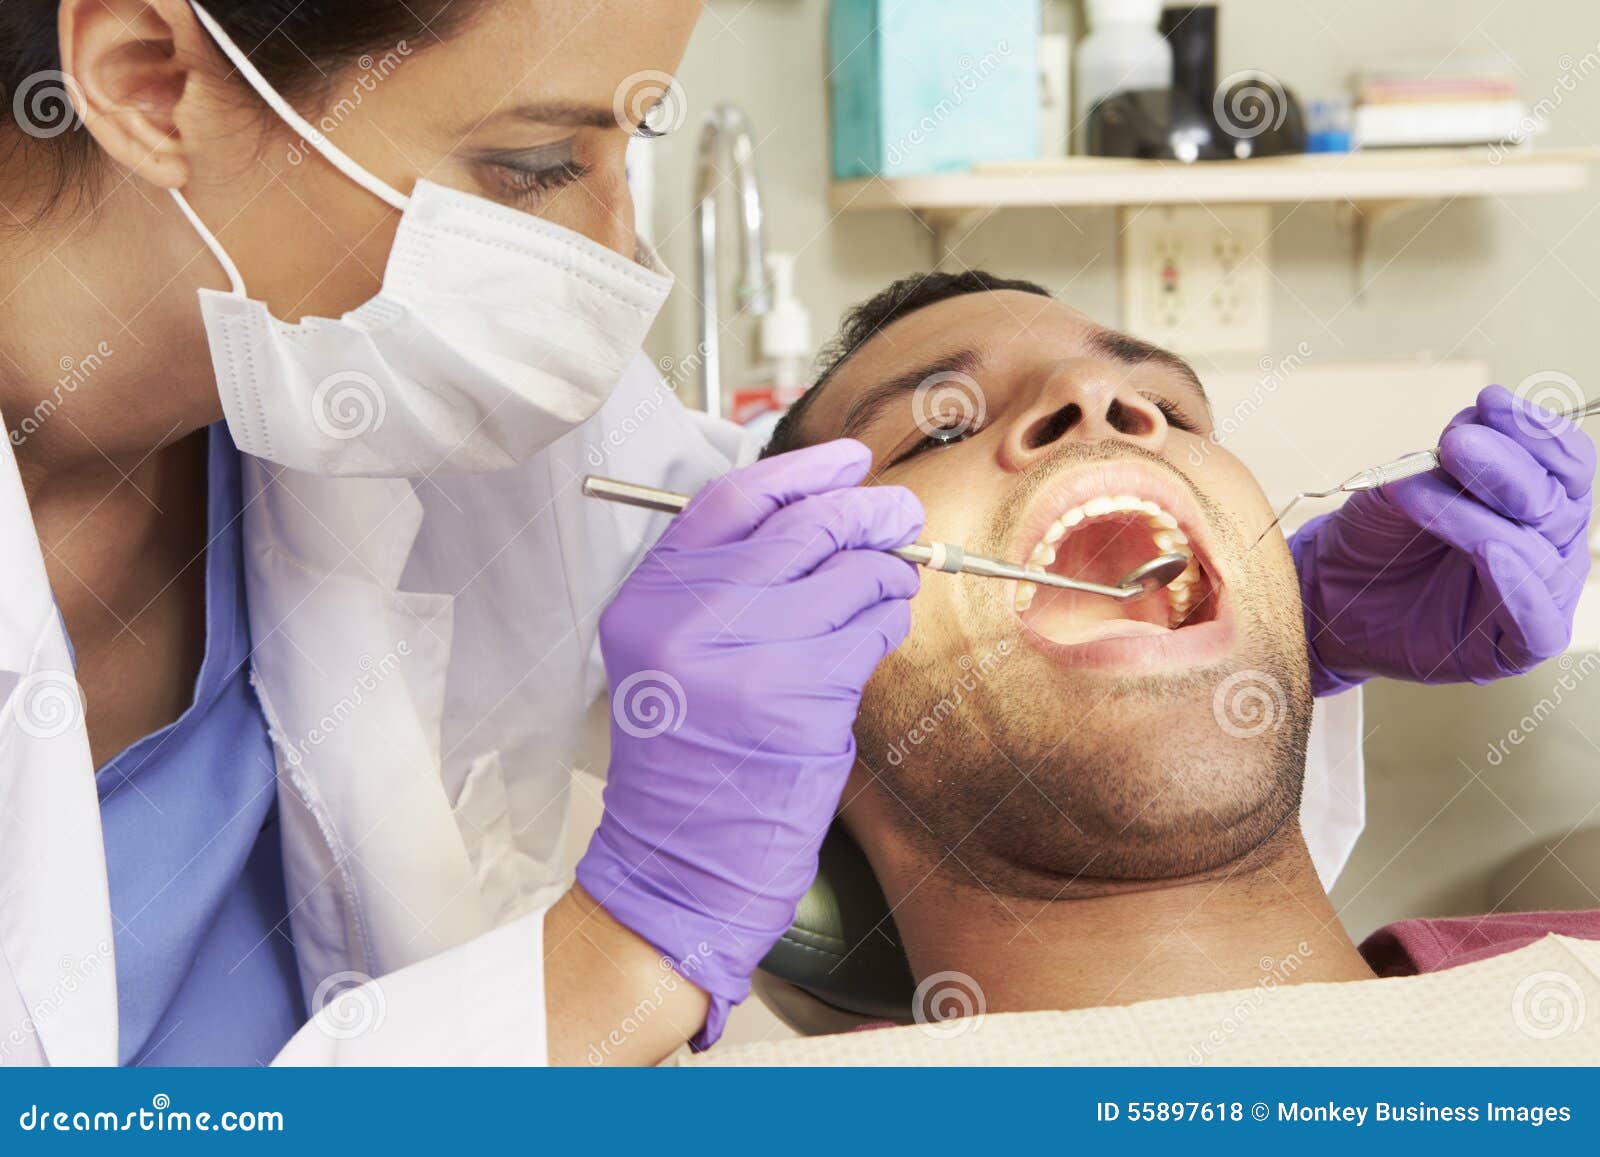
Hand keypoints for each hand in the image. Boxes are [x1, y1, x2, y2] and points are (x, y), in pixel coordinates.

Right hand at [575, 439, 922, 1047]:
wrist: (676, 860)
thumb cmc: (682, 760)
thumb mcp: (668, 653)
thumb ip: (722, 583)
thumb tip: (817, 512)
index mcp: (649, 601)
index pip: (732, 500)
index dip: (802, 469)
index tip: (848, 459)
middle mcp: (689, 623)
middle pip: (802, 527)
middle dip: (869, 511)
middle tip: (900, 514)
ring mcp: (746, 663)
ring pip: (849, 579)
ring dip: (888, 574)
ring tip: (891, 584)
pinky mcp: (798, 705)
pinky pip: (867, 638)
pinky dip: (886, 625)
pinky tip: (880, 633)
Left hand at [1291, 385, 1593, 691]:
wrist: (1329, 594)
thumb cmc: (1376, 539)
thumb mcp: (1405, 486)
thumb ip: (1443, 463)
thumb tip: (1475, 429)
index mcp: (1535, 502)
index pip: (1565, 462)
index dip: (1535, 431)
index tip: (1489, 402)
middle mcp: (1548, 546)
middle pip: (1555, 501)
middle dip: (1504, 468)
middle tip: (1455, 444)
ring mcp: (1535, 597)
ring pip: (1536, 552)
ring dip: (1476, 518)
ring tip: (1417, 493)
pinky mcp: (1513, 648)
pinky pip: (1537, 622)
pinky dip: (1518, 587)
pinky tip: (1492, 553)